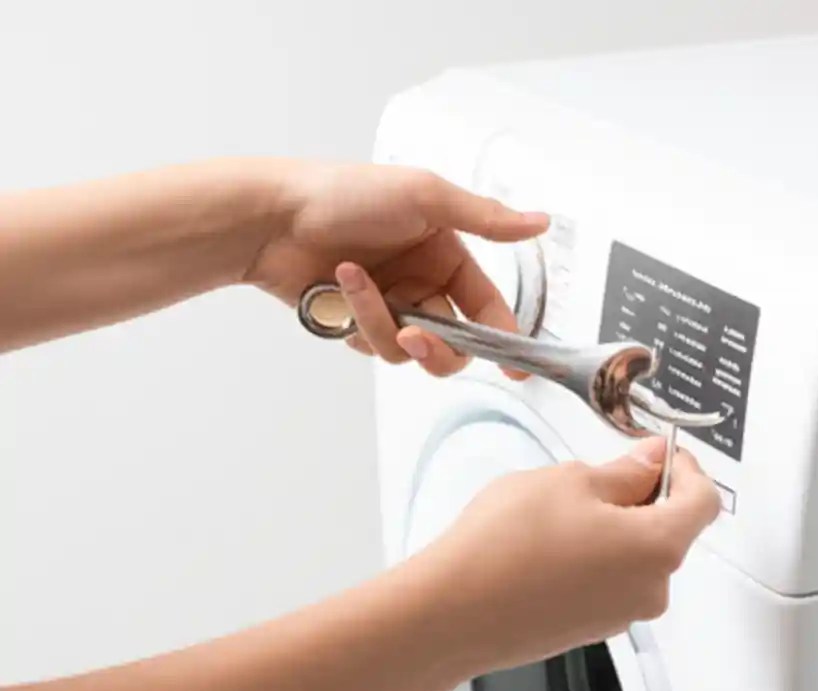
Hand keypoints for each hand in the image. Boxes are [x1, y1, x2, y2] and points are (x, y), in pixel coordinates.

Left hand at [247, 161, 548, 376]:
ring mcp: (391, 305)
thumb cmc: (345, 193)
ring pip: (410, 350)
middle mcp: (424, 283)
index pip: (488, 307)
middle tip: (417, 335)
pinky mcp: (357, 323)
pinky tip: (338, 286)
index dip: (504, 337)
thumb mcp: (426, 196)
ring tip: (356, 283)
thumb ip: (486, 218)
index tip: (514, 365)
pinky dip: (357, 320)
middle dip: (439, 347)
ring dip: (383, 323)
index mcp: (447, 255)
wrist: (274, 217)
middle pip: (455, 343)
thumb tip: (539, 222)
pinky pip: (373, 346)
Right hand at [421, 437, 720, 674]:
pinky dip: (595, 554)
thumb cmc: (504, 550)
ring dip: (615, 524)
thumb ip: (624, 470)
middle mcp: (649, 589)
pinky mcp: (592, 627)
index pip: (703, 500)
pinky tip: (550, 541)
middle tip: (604, 470)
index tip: (664, 451)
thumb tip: (650, 461)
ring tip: (562, 508)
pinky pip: (610, 579)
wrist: (452, 613)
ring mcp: (621, 613)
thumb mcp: (569, 481)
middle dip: (645, 493)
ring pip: (637, 554)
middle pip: (672, 528)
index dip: (687, 467)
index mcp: (658, 547)